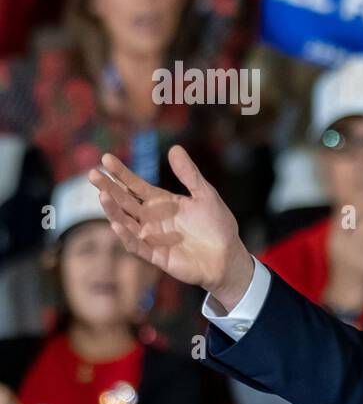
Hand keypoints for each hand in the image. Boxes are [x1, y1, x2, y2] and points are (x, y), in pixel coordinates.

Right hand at [89, 147, 253, 309]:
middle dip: (109, 187)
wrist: (228, 255)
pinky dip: (125, 235)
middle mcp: (151, 218)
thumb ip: (189, 174)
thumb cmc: (217, 225)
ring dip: (113, 209)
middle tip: (93, 174)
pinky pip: (135, 245)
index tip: (106, 158)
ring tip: (102, 194)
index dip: (121, 173)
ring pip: (124, 221)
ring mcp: (151, 236)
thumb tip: (174, 148)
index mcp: (161, 202)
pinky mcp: (155, 255)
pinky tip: (116, 223)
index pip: (135, 185)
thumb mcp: (205, 195)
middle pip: (125, 201)